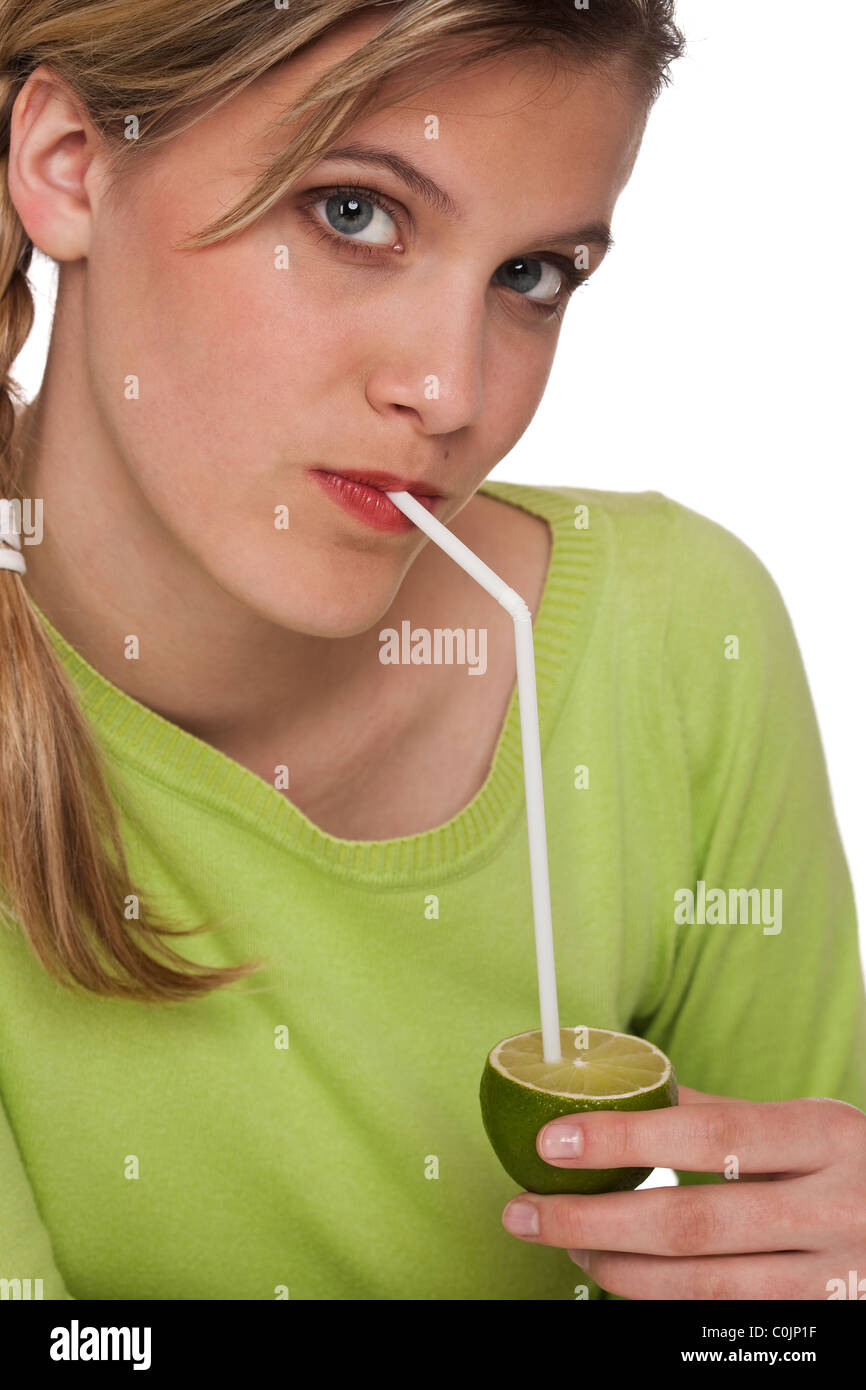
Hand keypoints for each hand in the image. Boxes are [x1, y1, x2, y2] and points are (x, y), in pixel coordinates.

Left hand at [501, 1086, 865, 1298]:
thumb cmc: (853, 1163)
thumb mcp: (808, 1124)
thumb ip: (723, 1114)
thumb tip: (626, 1095)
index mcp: (825, 1134)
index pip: (710, 1134)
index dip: (625, 1140)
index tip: (552, 1140)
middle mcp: (835, 1208)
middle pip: (693, 1225)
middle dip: (594, 1220)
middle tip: (526, 1211)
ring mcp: (833, 1277)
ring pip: (703, 1286)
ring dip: (619, 1269)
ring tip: (565, 1242)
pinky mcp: (823, 1323)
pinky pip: (725, 1320)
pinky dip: (664, 1300)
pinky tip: (623, 1278)